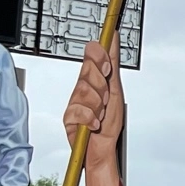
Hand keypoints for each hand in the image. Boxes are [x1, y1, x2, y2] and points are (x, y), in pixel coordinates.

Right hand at [64, 41, 124, 171]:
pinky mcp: (68, 116)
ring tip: (101, 112)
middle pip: (87, 71)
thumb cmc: (109, 121)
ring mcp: (74, 101)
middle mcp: (83, 87)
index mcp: (94, 79)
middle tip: (106, 97)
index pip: (93, 56)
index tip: (107, 59)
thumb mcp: (116, 90)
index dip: (99, 55)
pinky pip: (78, 110)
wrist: (103, 147)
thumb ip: (112, 65)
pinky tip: (94, 122)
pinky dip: (90, 118)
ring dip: (98, 105)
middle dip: (101, 85)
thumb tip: (113, 38)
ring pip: (84, 91)